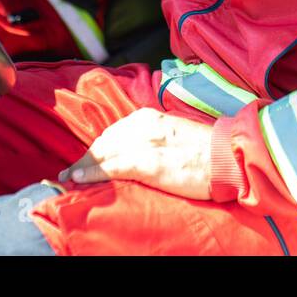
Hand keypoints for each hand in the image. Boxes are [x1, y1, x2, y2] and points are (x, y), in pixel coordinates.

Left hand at [59, 108, 212, 199]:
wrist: (228, 158)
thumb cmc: (206, 151)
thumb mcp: (172, 136)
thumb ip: (150, 139)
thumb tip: (131, 153)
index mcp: (148, 117)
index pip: (111, 133)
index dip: (95, 150)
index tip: (82, 162)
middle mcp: (142, 125)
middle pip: (103, 142)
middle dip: (85, 158)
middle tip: (69, 173)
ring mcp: (145, 143)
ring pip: (103, 153)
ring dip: (83, 166)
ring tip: (68, 179)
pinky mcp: (149, 162)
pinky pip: (112, 167)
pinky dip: (92, 173)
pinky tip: (78, 178)